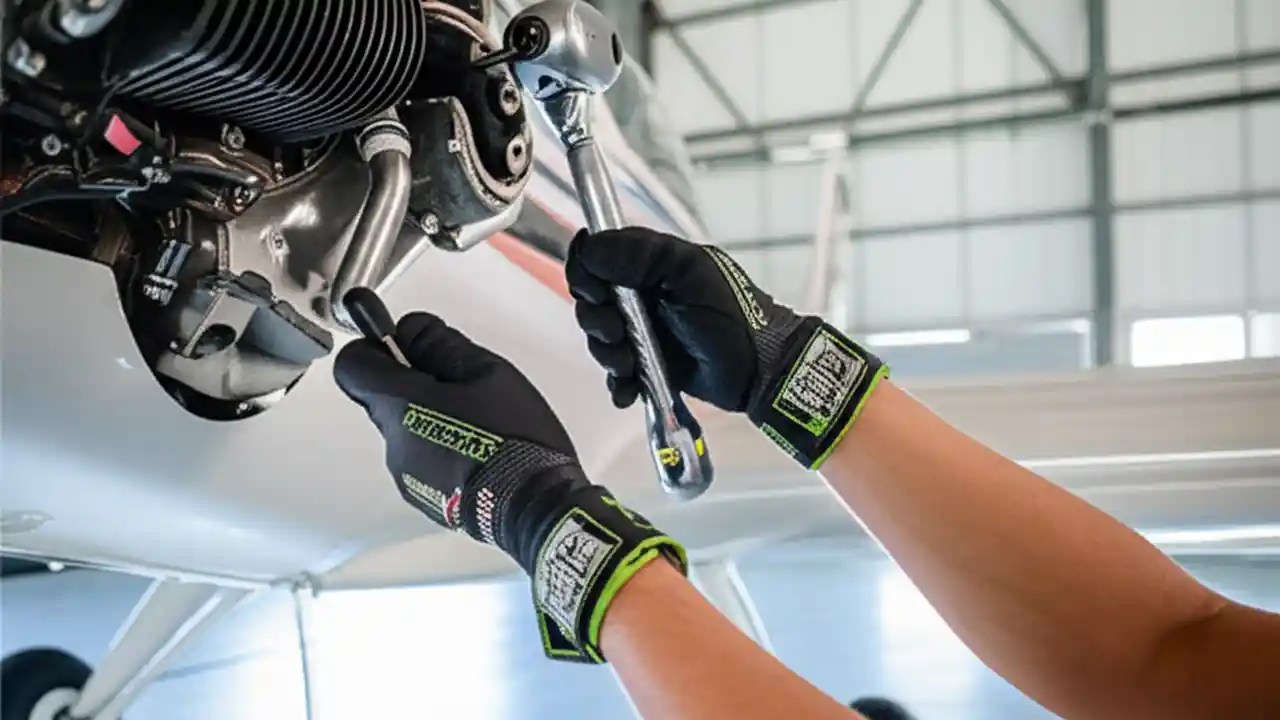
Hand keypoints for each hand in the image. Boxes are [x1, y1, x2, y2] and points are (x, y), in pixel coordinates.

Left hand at [334, 312, 685, 662]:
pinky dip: (439, 449)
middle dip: (414, 384)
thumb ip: (441, 344)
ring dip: (429, 419)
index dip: (374, 348)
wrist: (533, 508)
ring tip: (478, 423)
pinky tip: (478, 452)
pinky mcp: (420, 496)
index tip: (405, 345)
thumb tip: (410, 329)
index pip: (351, 365)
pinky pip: (419, 458)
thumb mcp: (488, 373)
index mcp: (401, 404)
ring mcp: (404, 474)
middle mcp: (392, 441)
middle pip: (382, 398)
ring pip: (403, 429)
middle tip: (461, 384)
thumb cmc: (513, 439)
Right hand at [566, 228, 888, 469]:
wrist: (758, 368)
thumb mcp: (687, 272)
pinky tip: (630, 388)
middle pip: (590, 303)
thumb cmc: (732, 314)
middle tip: (619, 333)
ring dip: (610, 356)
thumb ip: (638, 255)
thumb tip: (588, 245)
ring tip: (633, 365)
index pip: (595, 259)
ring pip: (600, 341)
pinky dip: (619, 383)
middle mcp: (641, 295)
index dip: (587, 276)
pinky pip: (616, 374)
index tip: (598, 293)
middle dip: (598, 322)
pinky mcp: (647, 365)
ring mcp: (643, 331)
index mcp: (649, 264)